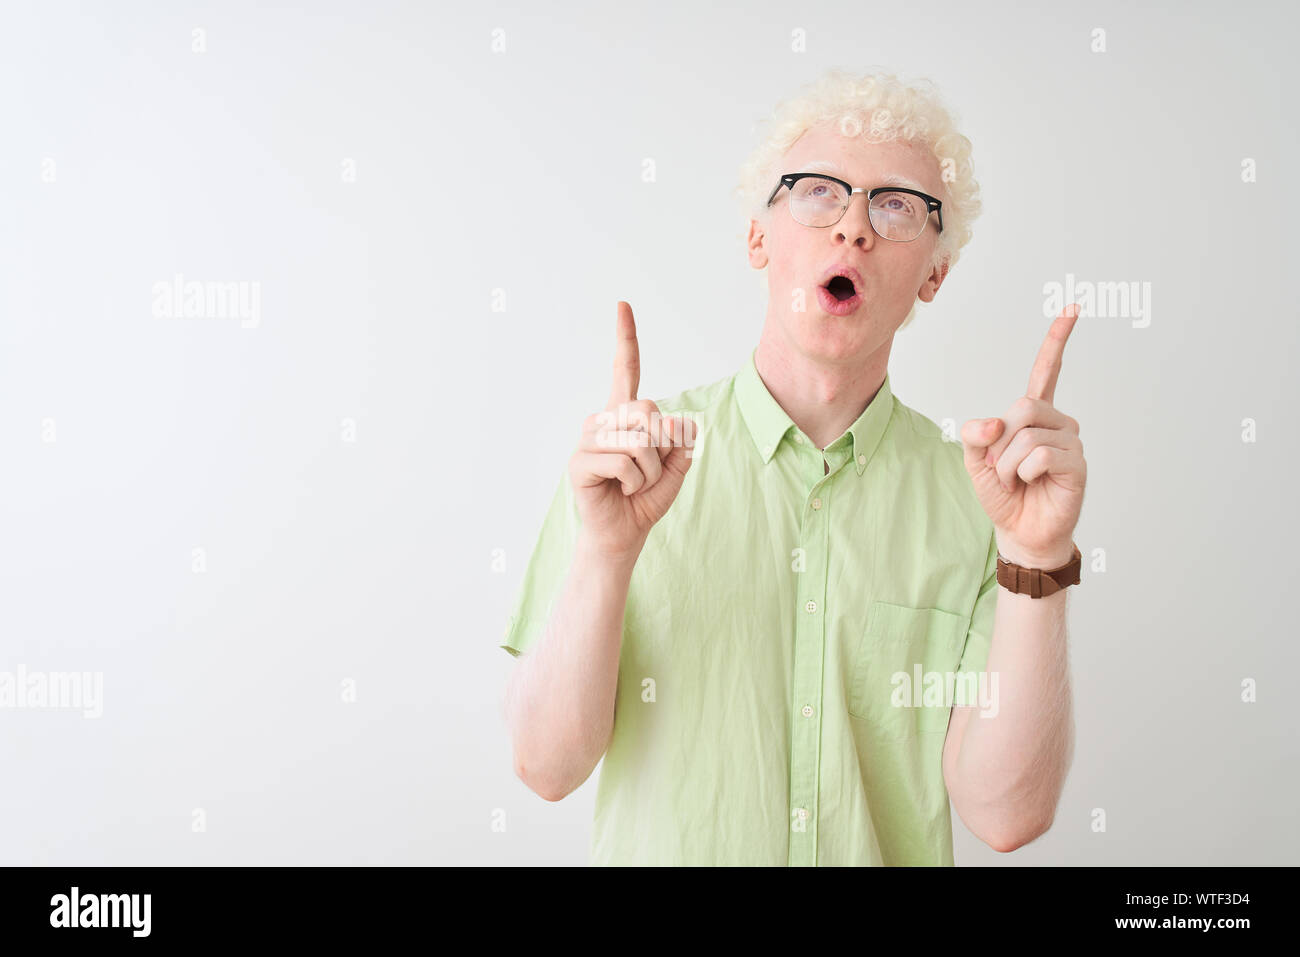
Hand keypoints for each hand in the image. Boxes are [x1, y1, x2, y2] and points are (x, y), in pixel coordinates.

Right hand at [569, 302, 697, 559]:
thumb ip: (681, 440)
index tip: (623, 305)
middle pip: (647, 409)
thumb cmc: (645, 498)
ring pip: (639, 440)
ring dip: (650, 471)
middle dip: (661, 447)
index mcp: (624, 416)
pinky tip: (621, 490)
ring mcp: (588, 439)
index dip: (626, 339)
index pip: (627, 370)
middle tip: (646, 472)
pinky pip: (625, 461)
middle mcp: (603, 420)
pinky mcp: (580, 462)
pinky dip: (635, 481)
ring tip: (633, 485)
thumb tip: (676, 423)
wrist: (623, 534)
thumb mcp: (676, 466)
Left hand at [960, 305, 1085, 567]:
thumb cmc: (1002, 494)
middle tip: (1001, 466)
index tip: (1073, 308)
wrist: (1019, 531)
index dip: (1057, 340)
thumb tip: (995, 423)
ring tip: (1016, 480)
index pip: (1047, 371)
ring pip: (1027, 433)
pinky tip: (1031, 484)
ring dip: (1009, 462)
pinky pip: (1040, 455)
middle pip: (1023, 406)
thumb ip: (975, 435)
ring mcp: (1070, 441)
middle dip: (1000, 440)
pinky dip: (1023, 472)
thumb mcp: (975, 461)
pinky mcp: (1077, 464)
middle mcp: (1056, 422)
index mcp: (1033, 415)